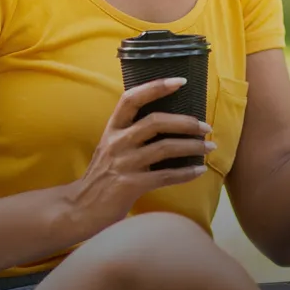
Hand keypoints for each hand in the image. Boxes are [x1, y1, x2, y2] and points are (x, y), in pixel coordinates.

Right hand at [72, 77, 214, 230]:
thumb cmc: (102, 176)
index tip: (181, 81)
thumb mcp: (110, 148)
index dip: (156, 87)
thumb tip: (167, 122)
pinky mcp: (130, 185)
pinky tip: (199, 170)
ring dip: (191, 146)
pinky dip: (186, 173)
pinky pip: (165, 176)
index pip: (131, 98)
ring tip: (209, 147)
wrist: (80, 208)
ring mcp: (123, 163)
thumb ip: (131, 134)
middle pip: (155, 122)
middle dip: (185, 122)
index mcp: (112, 129)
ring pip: (164, 148)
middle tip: (206, 127)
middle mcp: (117, 142)